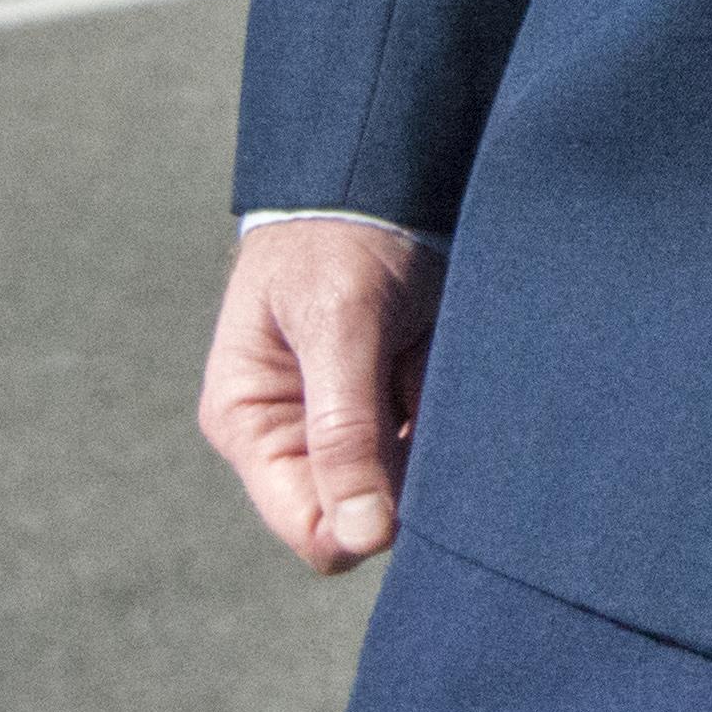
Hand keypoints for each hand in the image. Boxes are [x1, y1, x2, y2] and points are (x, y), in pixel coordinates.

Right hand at [200, 213, 435, 573]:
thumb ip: (345, 430)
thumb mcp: (340, 325)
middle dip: (414, 476)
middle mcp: (297, 435)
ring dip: (442, 439)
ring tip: (439, 367)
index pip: (311, 529)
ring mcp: (351, 419)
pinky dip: (459, 412)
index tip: (419, 488)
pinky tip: (453, 362)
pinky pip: (438, 437)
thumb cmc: (339, 239)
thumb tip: (363, 538)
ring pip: (412, 479)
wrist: (378, 173)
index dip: (367, 526)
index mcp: (253, 425)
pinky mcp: (398, 397)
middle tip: (437, 405)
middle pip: (367, 511)